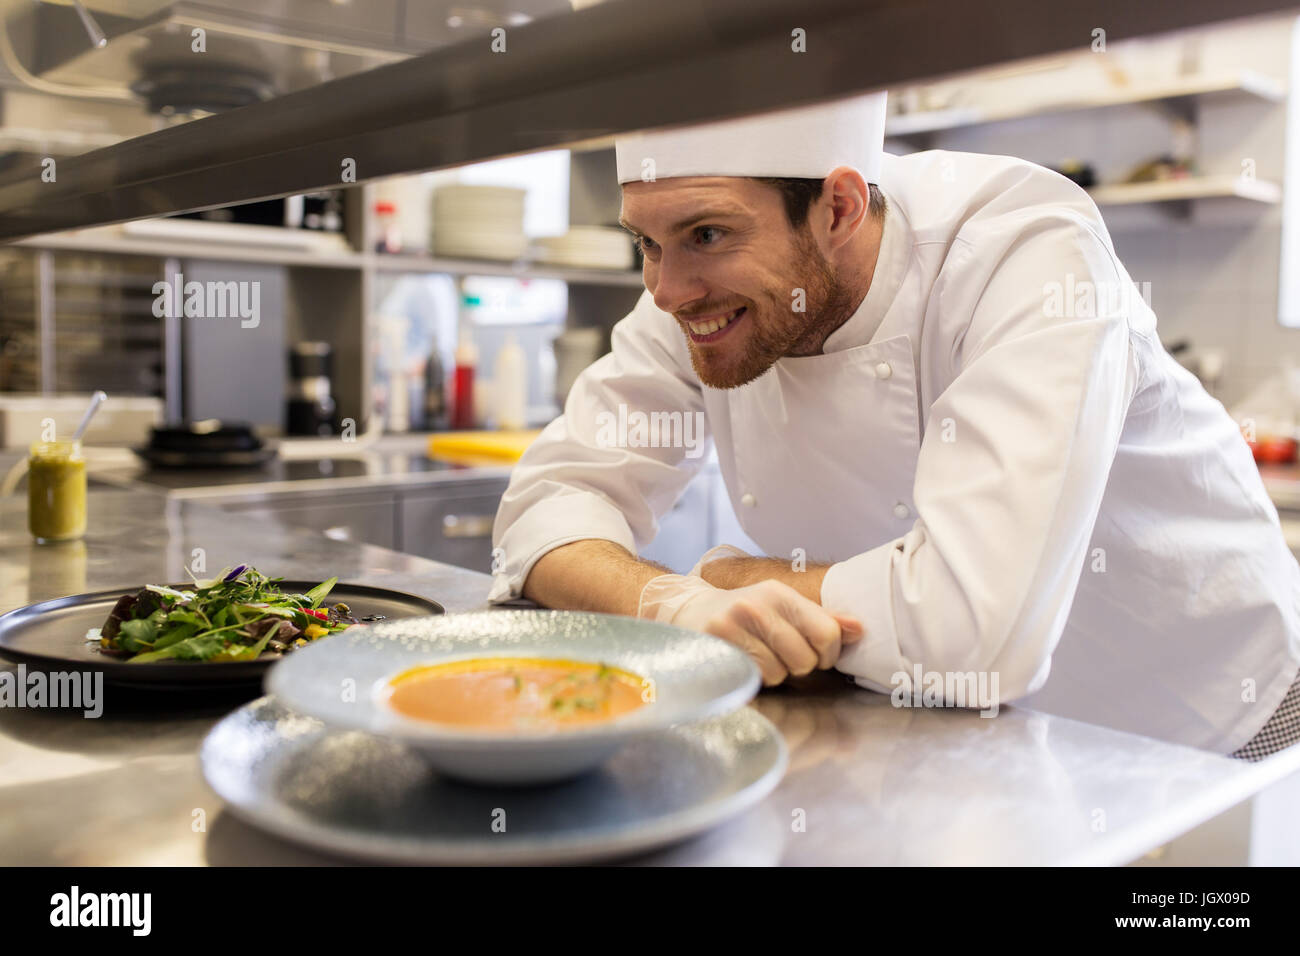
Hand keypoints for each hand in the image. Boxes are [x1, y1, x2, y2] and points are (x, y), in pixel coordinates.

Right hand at [637, 573, 863, 685]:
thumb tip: (859, 629)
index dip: (828, 654)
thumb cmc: (744, 615)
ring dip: (772, 674)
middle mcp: (757, 606)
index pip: (827, 633)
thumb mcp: (782, 609)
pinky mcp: (716, 644)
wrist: (689, 612)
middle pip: (805, 659)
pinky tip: (742, 663)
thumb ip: (822, 620)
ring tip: (756, 657)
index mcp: (780, 594)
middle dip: (797, 666)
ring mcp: (733, 625)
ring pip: (779, 674)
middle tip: (779, 655)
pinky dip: (752, 679)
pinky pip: (754, 678)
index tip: (816, 655)